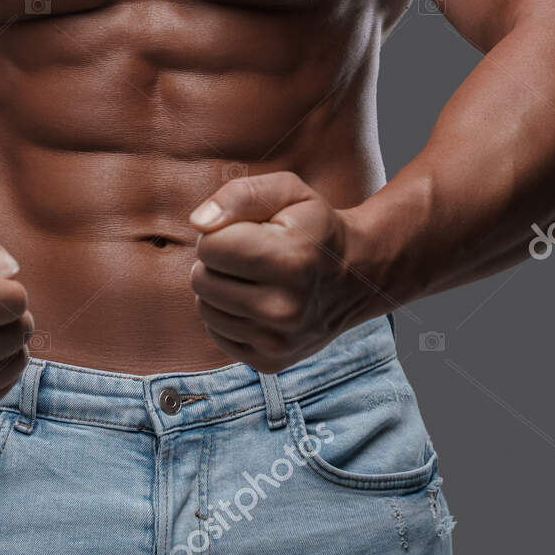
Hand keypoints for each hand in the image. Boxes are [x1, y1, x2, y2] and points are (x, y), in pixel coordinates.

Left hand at [188, 172, 365, 371]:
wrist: (356, 276)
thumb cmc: (313, 228)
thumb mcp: (287, 192)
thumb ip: (240, 195)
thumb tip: (199, 223)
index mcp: (291, 261)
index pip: (209, 246)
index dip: (221, 232)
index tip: (249, 232)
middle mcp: (285, 309)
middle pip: (201, 280)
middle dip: (218, 261)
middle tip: (251, 255)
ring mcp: (279, 341)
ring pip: (205, 308)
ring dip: (221, 289)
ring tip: (254, 278)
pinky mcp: (270, 362)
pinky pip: (216, 334)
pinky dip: (229, 316)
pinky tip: (257, 302)